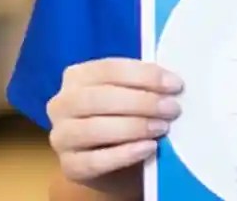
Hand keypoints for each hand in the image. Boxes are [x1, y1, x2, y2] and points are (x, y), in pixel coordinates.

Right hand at [46, 58, 183, 195]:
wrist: (113, 163)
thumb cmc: (124, 118)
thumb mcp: (132, 96)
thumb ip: (144, 86)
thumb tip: (172, 82)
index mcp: (77, 76)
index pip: (109, 69)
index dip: (144, 75)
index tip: (175, 84)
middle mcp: (62, 104)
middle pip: (99, 98)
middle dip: (140, 102)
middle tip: (172, 109)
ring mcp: (61, 137)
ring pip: (93, 129)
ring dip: (133, 127)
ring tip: (162, 127)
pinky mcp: (69, 167)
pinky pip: (94, 161)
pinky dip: (124, 154)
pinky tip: (148, 148)